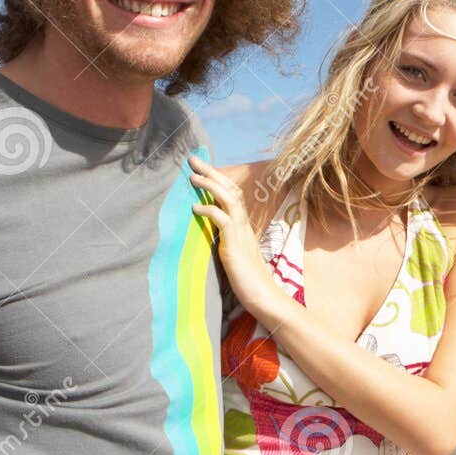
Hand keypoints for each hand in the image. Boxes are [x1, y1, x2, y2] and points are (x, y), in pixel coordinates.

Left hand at [188, 157, 284, 322]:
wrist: (262, 296)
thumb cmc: (247, 280)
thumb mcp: (233, 254)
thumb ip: (225, 241)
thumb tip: (212, 233)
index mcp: (243, 225)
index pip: (232, 194)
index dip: (217, 179)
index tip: (202, 168)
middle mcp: (244, 224)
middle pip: (230, 189)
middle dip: (211, 172)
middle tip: (193, 158)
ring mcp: (241, 232)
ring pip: (229, 198)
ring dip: (210, 184)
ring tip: (193, 176)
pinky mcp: (235, 243)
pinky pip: (222, 219)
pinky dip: (209, 209)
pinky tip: (195, 207)